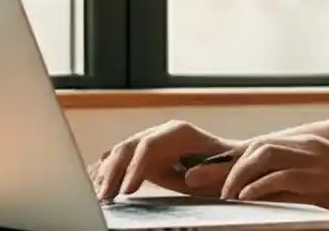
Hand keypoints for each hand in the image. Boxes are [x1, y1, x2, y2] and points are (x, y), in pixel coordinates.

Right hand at [87, 120, 239, 200]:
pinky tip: (97, 186)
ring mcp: (151, 144)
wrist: (231, 161)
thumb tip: (189, 176)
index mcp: (179, 132)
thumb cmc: (230, 166)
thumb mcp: (225, 169)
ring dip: (107, 174)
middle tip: (106, 197)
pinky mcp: (146, 158)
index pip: (148, 145)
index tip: (128, 190)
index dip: (135, 167)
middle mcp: (161, 133)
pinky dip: (108, 172)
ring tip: (99, 196)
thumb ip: (210, 171)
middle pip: (129, 147)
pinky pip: (122, 162)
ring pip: (121, 154)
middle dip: (114, 172)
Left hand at [206, 134, 328, 217]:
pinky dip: (257, 187)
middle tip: (223, 189)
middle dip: (234, 167)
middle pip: (259, 146)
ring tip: (232, 195)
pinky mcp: (315, 181)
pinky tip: (246, 198)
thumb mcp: (327, 168)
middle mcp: (307, 148)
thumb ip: (302, 169)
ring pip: (263, 156)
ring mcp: (311, 162)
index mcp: (309, 144)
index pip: (264, 143)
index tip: (224, 176)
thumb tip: (271, 186)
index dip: (240, 159)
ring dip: (240, 176)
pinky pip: (278, 178)